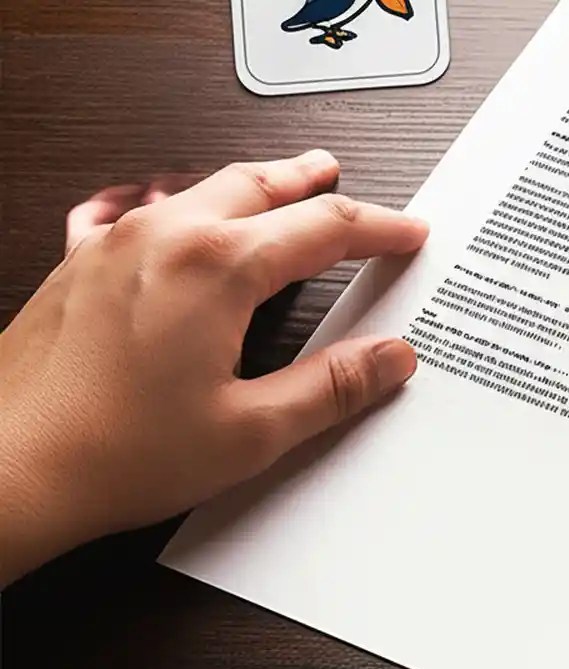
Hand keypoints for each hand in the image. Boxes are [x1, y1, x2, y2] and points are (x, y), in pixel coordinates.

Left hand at [0, 151, 427, 585]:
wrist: (4, 471)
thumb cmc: (114, 454)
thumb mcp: (251, 432)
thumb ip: (331, 387)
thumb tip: (390, 358)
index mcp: (218, 268)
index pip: (324, 228)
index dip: (378, 229)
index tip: (407, 234)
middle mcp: (165, 236)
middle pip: (258, 186)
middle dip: (309, 181)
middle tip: (339, 176)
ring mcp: (112, 243)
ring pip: (198, 188)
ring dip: (248, 185)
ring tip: (275, 185)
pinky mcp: (75, 265)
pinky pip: (127, 210)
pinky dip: (163, 201)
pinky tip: (156, 206)